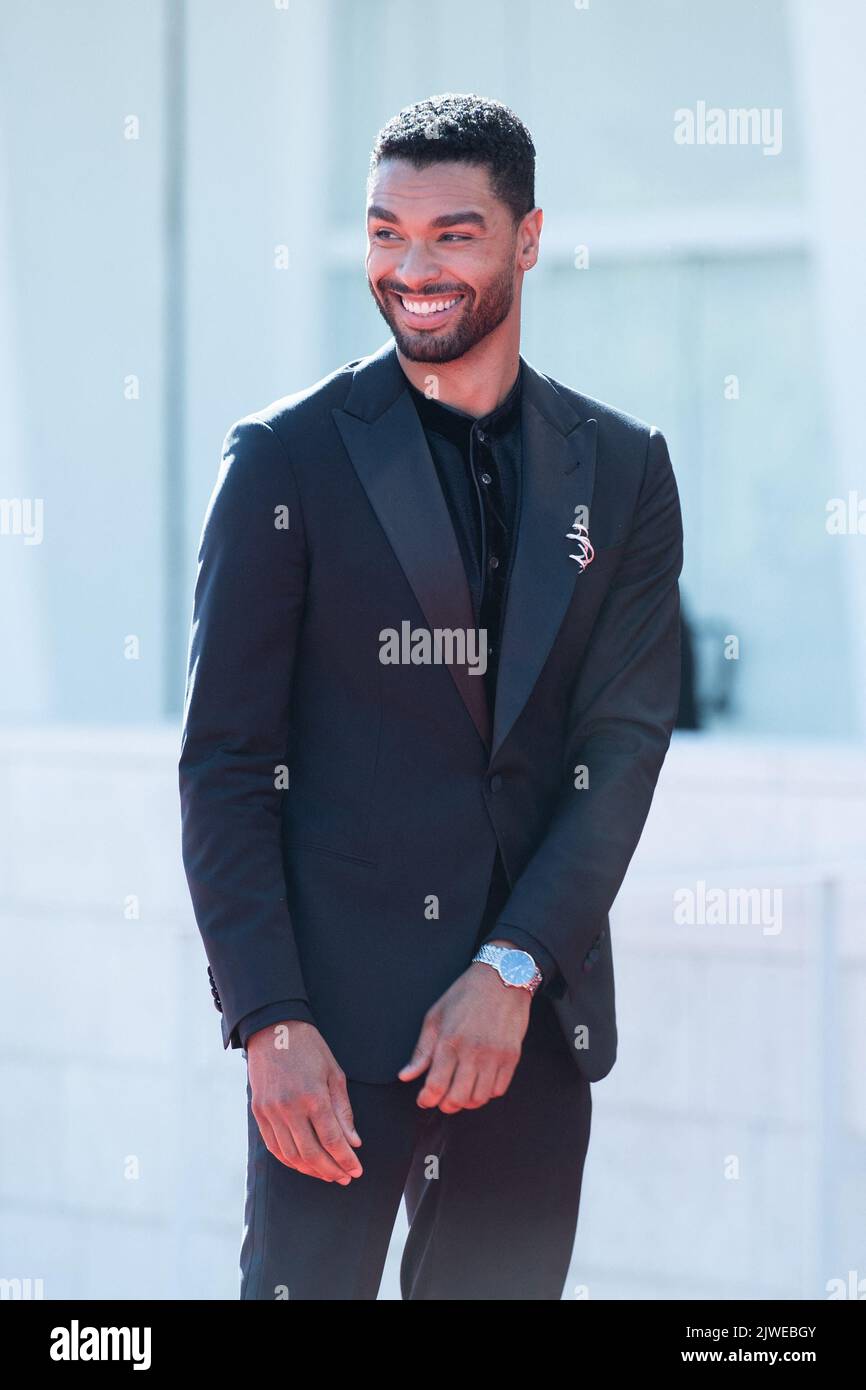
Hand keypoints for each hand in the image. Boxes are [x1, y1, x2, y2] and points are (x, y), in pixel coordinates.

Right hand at [247, 1020, 363, 1183]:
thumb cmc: (310, 1049)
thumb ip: (343, 1111)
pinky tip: (303, 1164)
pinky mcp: (259, 1112)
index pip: (332, 1140)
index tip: (357, 1171)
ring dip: (311, 1169)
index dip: (346, 1160)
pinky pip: (274, 1146)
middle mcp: (290, 1108)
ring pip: (291, 1155)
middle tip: (344, 1178)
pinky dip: (289, 1160)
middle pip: (312, 1153)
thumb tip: (353, 1142)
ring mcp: (271, 1112)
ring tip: (327, 1174)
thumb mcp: (334, 1074)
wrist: (274, 1029)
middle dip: (331, 1170)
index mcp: (313, 1096)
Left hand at [397, 957, 529, 1111]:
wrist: (502, 978)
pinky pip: (499, 1089)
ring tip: (460, 1091)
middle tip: (441, 1099)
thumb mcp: (435, 1017)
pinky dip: (487, 1093)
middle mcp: (473, 1052)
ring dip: (467, 1101)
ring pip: (479, 1098)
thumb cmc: (466, 995)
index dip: (427, 1099)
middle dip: (445, 1105)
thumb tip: (406, 1076)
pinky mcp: (512, 1057)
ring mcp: (495, 1056)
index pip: (436, 1086)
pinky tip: (479, 1082)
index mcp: (450, 1041)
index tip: (424, 1099)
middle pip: (458, 1098)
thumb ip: (421, 1050)